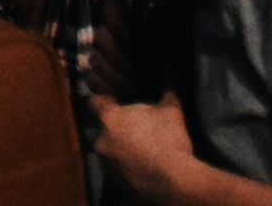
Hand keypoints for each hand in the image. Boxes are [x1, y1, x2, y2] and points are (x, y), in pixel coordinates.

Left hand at [92, 92, 208, 202]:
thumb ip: (165, 94)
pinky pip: (117, 174)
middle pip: (102, 129)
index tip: (116, 103)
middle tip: (135, 131)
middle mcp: (101, 141)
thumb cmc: (170, 140)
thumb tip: (171, 85)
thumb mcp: (171, 110)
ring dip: (118, 151)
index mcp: (109, 118)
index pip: (95, 101)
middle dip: (115, 129)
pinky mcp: (116, 186)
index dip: (105, 101)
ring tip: (139, 153)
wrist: (176, 183)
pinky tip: (141, 170)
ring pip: (108, 153)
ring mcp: (107, 166)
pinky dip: (125, 170)